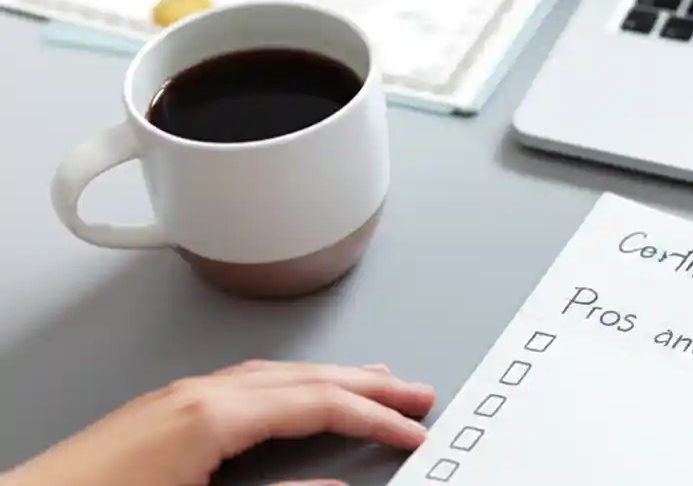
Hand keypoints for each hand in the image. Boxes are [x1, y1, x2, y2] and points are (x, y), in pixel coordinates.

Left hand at [0, 360, 434, 485]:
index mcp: (213, 414)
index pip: (318, 404)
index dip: (374, 417)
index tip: (411, 431)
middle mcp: (198, 394)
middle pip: (305, 377)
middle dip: (368, 384)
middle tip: (416, 392)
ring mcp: (177, 399)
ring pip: (277, 374)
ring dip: (332, 379)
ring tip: (371, 383)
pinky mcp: (161, 414)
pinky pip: (248, 382)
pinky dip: (292, 385)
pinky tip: (295, 397)